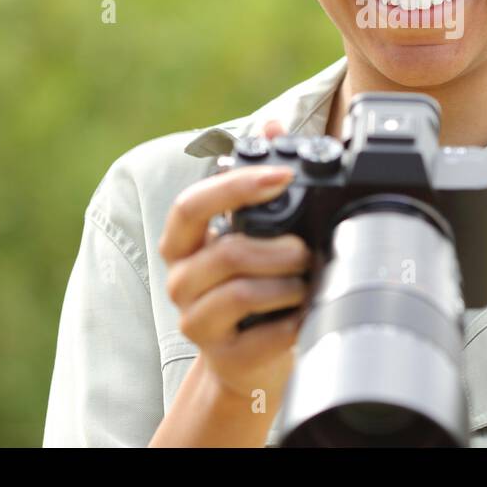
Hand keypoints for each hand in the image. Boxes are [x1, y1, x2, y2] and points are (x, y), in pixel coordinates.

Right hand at [158, 119, 311, 402]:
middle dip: (279, 248)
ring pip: (243, 291)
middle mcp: (182, 278)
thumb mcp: (255, 232)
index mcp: (184, 241)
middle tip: (304, 250)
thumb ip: (259, 179)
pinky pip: (263, 332)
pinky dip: (292, 320)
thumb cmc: (253, 287)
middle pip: (226, 251)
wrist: (248, 361)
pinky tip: (301, 314)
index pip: (192, 204)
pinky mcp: (221, 354)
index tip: (283, 175)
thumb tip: (272, 125)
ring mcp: (196, 319)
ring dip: (289, 284)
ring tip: (305, 283)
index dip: (236, 186)